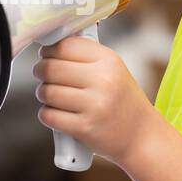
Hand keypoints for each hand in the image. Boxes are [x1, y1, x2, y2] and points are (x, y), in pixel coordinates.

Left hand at [31, 34, 152, 165]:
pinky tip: (57, 113)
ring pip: (46, 92)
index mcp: (109, 61)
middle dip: (40, 71)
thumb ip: (85, 56)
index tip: (46, 55)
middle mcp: (103, 80)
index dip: (49, 50)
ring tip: (52, 95)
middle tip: (42, 74)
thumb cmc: (121, 100)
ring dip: (43, 94)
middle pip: (51, 68)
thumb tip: (50, 45)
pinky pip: (48, 115)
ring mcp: (94, 105)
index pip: (65, 45)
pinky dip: (47, 114)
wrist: (141, 135)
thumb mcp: (113, 70)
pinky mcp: (84, 127)